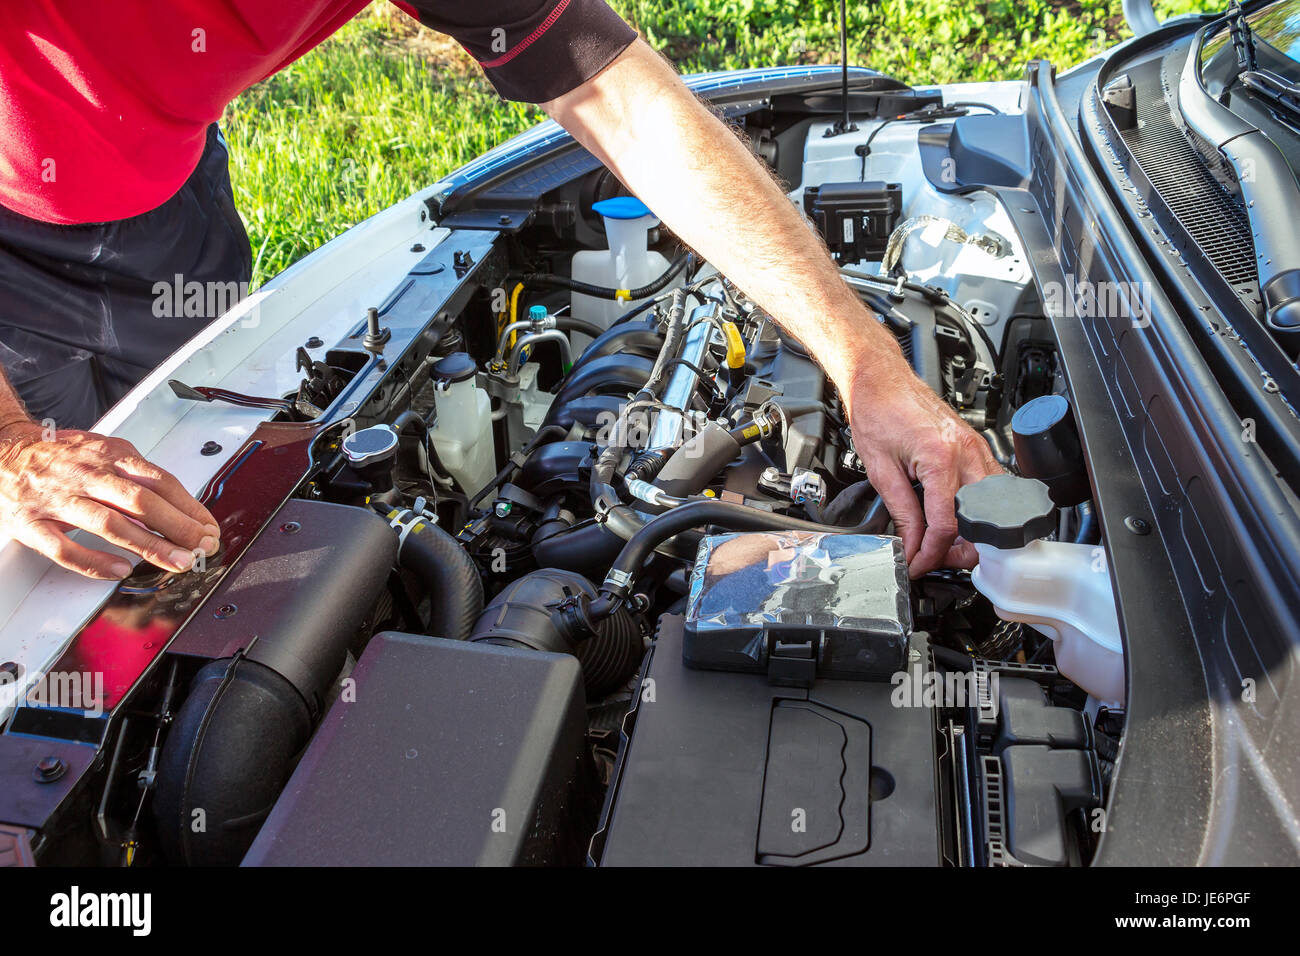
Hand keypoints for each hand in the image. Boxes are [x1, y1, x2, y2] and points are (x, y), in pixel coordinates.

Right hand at [0, 422, 219, 579]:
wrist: (4, 450)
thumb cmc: (61, 456)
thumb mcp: (105, 451)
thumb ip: (138, 476)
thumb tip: (181, 506)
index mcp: (110, 455)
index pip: (160, 482)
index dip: (190, 507)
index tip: (209, 528)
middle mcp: (87, 475)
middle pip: (141, 502)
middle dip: (178, 527)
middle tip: (202, 548)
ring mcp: (59, 500)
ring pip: (109, 524)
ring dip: (149, 546)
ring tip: (177, 561)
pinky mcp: (32, 523)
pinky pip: (64, 548)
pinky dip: (94, 562)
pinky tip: (120, 570)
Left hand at [838, 359, 1003, 576]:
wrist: (881, 380)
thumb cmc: (877, 411)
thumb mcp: (881, 470)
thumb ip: (902, 513)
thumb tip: (912, 545)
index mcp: (942, 459)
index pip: (946, 526)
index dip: (930, 554)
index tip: (916, 564)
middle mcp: (967, 454)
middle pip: (980, 523)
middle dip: (959, 550)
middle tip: (934, 558)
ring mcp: (977, 449)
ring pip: (991, 509)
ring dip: (970, 532)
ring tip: (942, 542)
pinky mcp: (976, 447)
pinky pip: (989, 488)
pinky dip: (976, 510)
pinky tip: (955, 517)